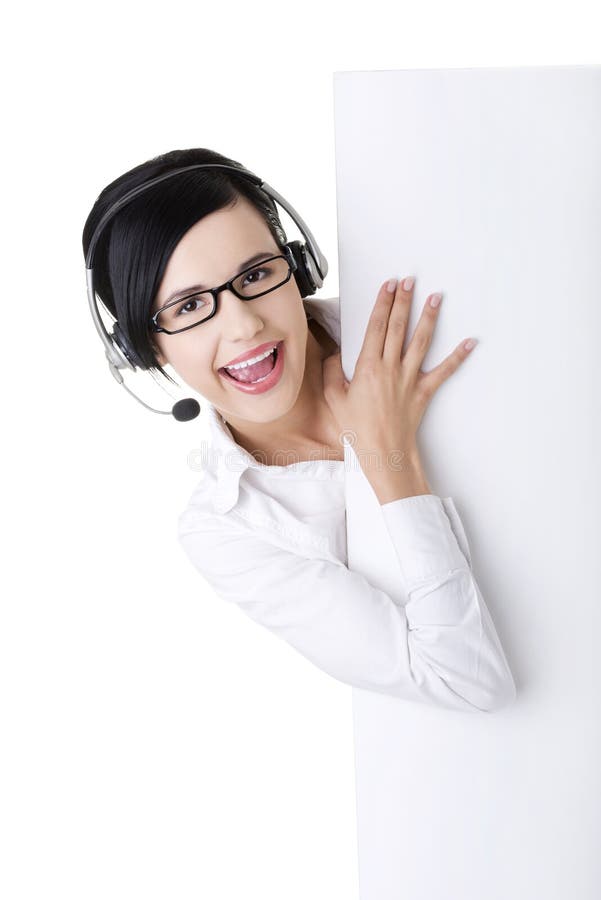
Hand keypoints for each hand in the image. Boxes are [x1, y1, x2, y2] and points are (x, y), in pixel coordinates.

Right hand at [322, 276, 476, 464]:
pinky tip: (470, 342)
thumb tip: (335, 354)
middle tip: (409, 281)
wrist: (383, 452)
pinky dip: (458, 356)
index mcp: (367, 367)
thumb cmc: (358, 429)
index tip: (388, 286)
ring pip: (421, 342)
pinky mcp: (423, 391)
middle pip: (398, 327)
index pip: (376, 327)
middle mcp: (390, 368)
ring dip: (429, 317)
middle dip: (403, 301)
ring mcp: (409, 379)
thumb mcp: (334, 399)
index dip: (382, 303)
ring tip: (435, 297)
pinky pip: (444, 371)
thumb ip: (331, 372)